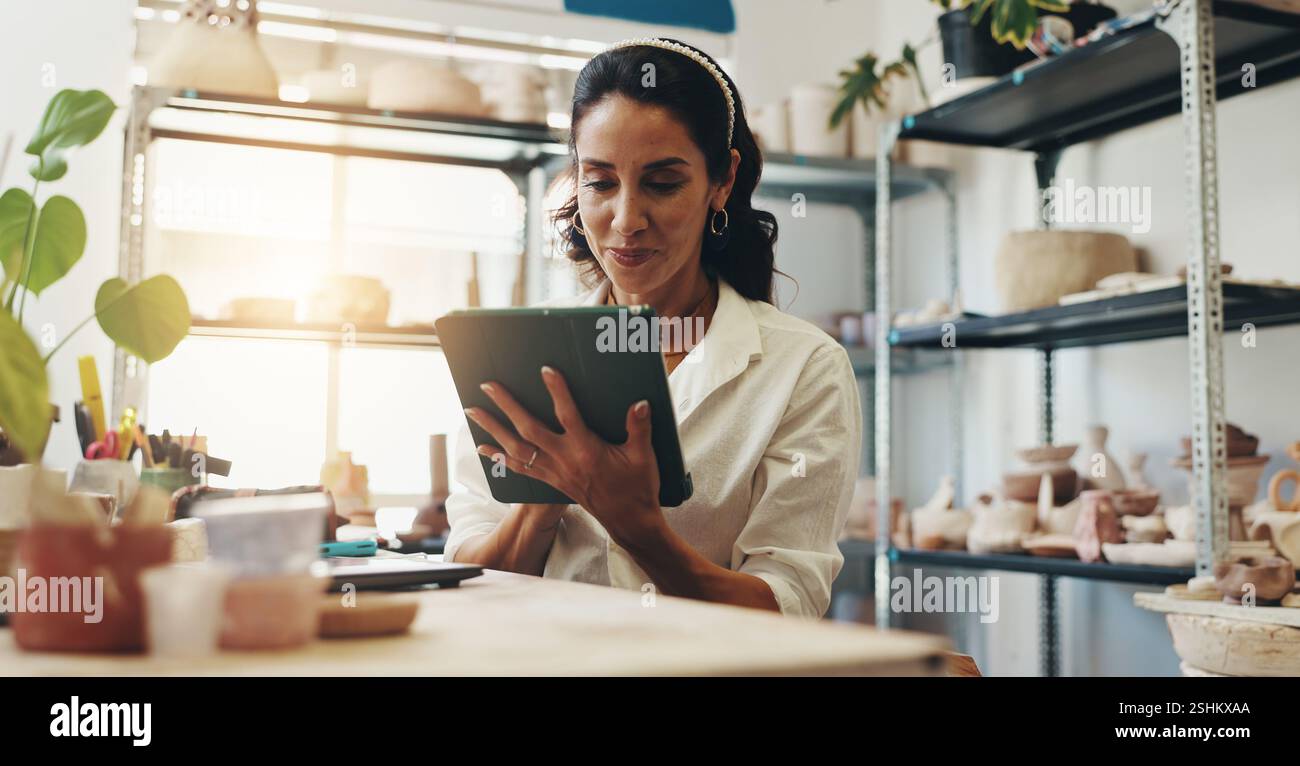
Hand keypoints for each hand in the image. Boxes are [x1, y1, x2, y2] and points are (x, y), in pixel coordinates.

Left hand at [465, 366, 662, 546]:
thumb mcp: (643, 456)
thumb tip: (640, 403)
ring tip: (472, 411)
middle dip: (506, 406)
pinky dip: (501, 456)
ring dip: (492, 429)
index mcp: (587, 450)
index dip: (557, 392)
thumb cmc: (637, 487)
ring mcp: (555, 472)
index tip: (546, 370)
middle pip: (528, 430)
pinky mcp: (551, 481)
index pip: (568, 416)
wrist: (628, 520)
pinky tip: (485, 448)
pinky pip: (520, 468)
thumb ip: (639, 428)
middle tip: (488, 386)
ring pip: (517, 448)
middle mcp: (565, 460)